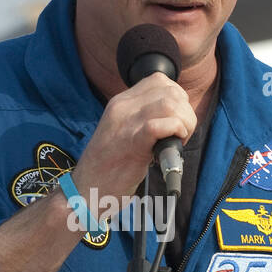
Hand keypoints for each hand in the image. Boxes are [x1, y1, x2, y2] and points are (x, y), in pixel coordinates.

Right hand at [71, 73, 196, 220]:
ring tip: (177, 141)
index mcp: (120, 103)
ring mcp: (125, 123)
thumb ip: (142, 120)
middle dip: (186, 113)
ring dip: (184, 123)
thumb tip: (174, 117)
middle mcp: (122, 107)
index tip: (176, 120)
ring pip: (170, 104)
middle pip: (170, 91)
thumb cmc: (108, 169)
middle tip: (180, 135)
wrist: (85, 191)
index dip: (178, 98)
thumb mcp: (124, 133)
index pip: (159, 80)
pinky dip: (175, 132)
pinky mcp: (131, 142)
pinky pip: (159, 125)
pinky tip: (171, 147)